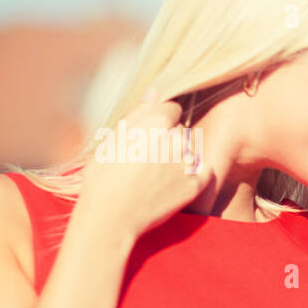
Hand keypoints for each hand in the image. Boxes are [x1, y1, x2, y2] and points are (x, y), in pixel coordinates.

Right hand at [77, 86, 213, 241]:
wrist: (111, 216)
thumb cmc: (104, 177)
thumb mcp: (113, 139)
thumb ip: (138, 113)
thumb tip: (155, 91)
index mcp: (155, 123)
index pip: (172, 109)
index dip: (160, 122)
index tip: (147, 137)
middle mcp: (176, 138)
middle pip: (182, 130)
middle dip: (169, 140)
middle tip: (147, 160)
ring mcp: (188, 162)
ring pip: (191, 151)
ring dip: (180, 158)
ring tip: (156, 175)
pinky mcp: (195, 184)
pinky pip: (203, 171)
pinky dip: (193, 175)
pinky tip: (172, 184)